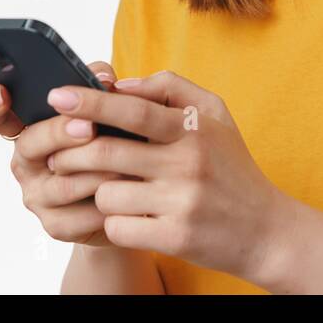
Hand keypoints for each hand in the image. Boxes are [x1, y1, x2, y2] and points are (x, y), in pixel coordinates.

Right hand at [0, 61, 127, 246]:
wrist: (128, 197)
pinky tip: (129, 193)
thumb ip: (99, 84)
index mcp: (29, 129)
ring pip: (63, 183)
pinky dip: (108, 203)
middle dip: (60, 133)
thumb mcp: (104, 109)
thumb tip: (104, 78)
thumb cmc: (112, 141)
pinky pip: (80, 216)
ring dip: (97, 171)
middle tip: (89, 126)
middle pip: (31, 144)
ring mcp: (37, 196)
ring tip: (127, 161)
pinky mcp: (56, 225)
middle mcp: (25, 162)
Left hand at [43, 70, 292, 283]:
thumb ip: (170, 88)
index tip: (57, 96)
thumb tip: (119, 85)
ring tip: (109, 191)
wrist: (266, 231)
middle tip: (56, 154)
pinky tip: (129, 218)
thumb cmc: (231, 167)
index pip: (131, 108)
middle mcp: (187, 162)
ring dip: (98, 192)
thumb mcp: (214, 115)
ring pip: (106, 193)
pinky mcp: (176, 237)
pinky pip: (118, 227)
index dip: (90, 100)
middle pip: (106, 151)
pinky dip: (114, 223)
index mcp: (193, 128)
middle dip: (70, 152)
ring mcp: (181, 202)